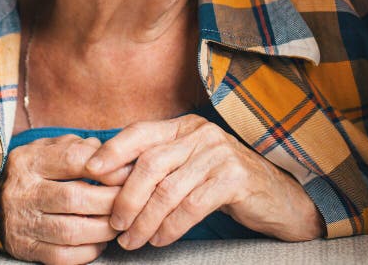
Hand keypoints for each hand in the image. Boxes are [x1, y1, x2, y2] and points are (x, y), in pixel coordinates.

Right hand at [0, 134, 122, 264]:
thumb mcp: (49, 148)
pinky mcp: (25, 249)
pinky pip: (61, 257)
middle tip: (130, 200)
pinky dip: (87, 252)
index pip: (74, 160)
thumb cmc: (34, 171)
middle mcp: (23, 192)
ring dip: (103, 229)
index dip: (106, 168)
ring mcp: (22, 223)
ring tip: (120, 222)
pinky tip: (100, 242)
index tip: (127, 173)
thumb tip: (112, 157)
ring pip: (71, 231)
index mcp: (30, 161)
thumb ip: (80, 146)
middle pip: (75, 198)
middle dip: (110, 201)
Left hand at [84, 114, 324, 249]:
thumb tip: (110, 180)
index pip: (142, 131)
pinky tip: (160, 240)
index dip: (114, 150)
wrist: (277, 198)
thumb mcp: (191, 166)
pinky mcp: (234, 178)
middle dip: (126, 197)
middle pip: (151, 163)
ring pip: (168, 188)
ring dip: (145, 220)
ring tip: (132, 241)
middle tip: (114, 224)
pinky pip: (191, 206)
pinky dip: (170, 227)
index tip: (90, 171)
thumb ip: (160, 166)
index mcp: (186, 126)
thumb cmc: (224, 184)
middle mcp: (202, 134)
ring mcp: (220, 154)